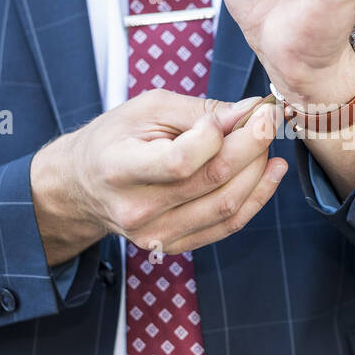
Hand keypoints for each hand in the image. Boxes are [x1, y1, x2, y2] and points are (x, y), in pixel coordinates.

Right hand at [30, 89, 285, 265]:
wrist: (83, 186)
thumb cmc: (115, 138)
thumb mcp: (147, 109)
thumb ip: (200, 110)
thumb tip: (250, 110)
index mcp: (120, 169)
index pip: (182, 160)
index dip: (217, 133)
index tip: (237, 110)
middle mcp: (137, 210)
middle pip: (212, 182)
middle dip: (253, 145)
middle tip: (269, 118)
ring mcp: (155, 235)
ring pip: (227, 206)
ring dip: (259, 172)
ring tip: (270, 142)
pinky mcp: (173, 245)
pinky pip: (227, 226)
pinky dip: (256, 197)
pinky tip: (271, 172)